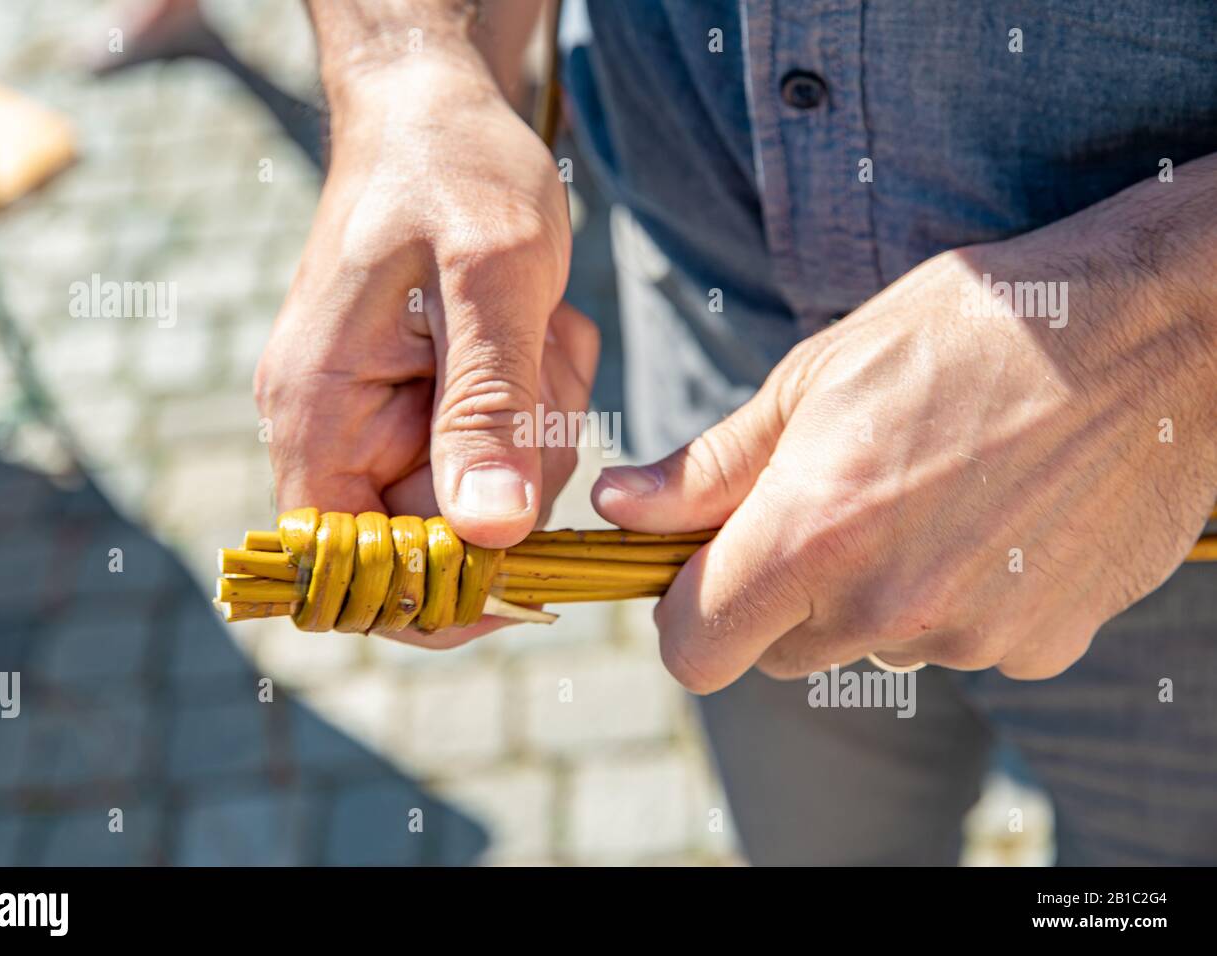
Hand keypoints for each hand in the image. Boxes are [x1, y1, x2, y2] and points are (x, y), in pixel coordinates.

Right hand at [255, 50, 597, 644]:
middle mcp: (334, 435)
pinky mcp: (427, 408)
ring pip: (487, 503)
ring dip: (543, 431)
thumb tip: (488, 534)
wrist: (439, 115)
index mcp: (318, 415)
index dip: (440, 588)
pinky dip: (544, 408)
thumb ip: (487, 407)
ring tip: (540, 334)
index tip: (526, 535)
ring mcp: (381, 423)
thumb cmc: (454, 172)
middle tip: (541, 371)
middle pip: (441, 543)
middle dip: (520, 475)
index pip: (349, 576)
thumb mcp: (491, 279)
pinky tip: (542, 332)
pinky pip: (502, 457)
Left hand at [593, 199, 1215, 689]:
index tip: (703, 574)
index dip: (687, 615)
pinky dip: (957, 604)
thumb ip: (710, 465)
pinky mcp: (1040, 645)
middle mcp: (885, 607)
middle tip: (829, 508)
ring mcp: (969, 637)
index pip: (695, 650)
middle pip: (779, 654)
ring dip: (875, 597)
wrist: (1149, 329)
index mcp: (811, 535)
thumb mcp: (817, 376)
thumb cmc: (970, 330)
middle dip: (782, 597)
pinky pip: (959, 648)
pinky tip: (993, 522)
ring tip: (927, 498)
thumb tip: (622, 507)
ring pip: (872, 651)